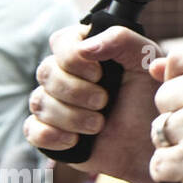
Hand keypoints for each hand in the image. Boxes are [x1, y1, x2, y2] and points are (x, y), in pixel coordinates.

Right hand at [26, 23, 162, 178]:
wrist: (149, 142)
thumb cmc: (149, 98)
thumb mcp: (144, 61)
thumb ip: (122, 40)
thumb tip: (85, 47)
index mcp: (87, 52)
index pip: (61, 41)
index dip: (73, 57)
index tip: (99, 73)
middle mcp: (66, 74)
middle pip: (46, 71)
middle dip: (77, 91)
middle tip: (104, 102)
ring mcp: (55, 103)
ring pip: (39, 101)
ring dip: (72, 116)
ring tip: (98, 124)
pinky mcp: (49, 130)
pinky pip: (32, 130)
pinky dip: (53, 136)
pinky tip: (75, 140)